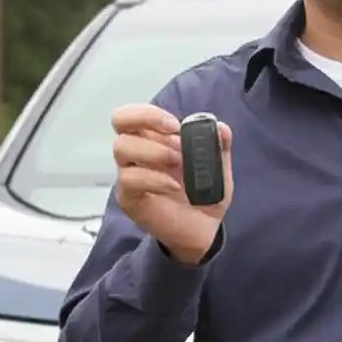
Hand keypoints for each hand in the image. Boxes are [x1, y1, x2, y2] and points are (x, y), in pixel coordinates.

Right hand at [111, 103, 233, 264]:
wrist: (203, 229)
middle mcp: (137, 153)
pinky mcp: (129, 198)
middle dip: (148, 122)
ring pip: (122, 148)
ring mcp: (130, 175)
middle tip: (176, 138)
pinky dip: (154, 178)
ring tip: (179, 163)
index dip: (149, 113)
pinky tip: (174, 186)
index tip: (176, 125)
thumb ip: (219, 146)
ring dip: (154, 151)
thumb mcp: (218, 168)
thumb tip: (221, 128)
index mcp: (154, 139)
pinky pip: (129, 180)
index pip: (133, 114)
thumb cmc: (204, 193)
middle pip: (120, 122)